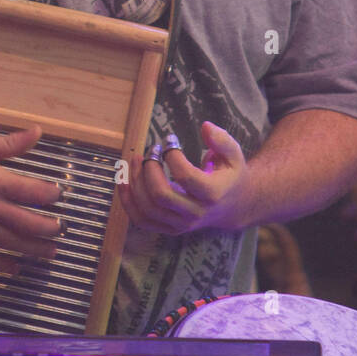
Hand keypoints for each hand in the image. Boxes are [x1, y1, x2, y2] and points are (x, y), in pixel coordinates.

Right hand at [0, 124, 63, 271]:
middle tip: (60, 230)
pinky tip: (13, 267)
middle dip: (48, 229)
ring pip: (10, 243)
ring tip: (48, 252)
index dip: (51, 195)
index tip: (59, 195)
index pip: (32, 192)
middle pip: (26, 223)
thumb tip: (36, 132)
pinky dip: (1, 265)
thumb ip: (11, 143)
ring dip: (32, 249)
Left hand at [118, 121, 249, 234]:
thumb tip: (205, 127)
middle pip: (161, 195)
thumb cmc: (229, 174)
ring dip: (135, 182)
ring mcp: (181, 224)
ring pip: (148, 208)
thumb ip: (221, 140)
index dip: (172, 156)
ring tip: (135, 160)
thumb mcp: (233, 154)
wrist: (233, 205)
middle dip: (149, 168)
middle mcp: (196, 212)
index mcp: (212, 193)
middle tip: (151, 151)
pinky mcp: (170, 229)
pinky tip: (123, 182)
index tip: (169, 140)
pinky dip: (128, 202)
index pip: (186, 176)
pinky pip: (142, 220)